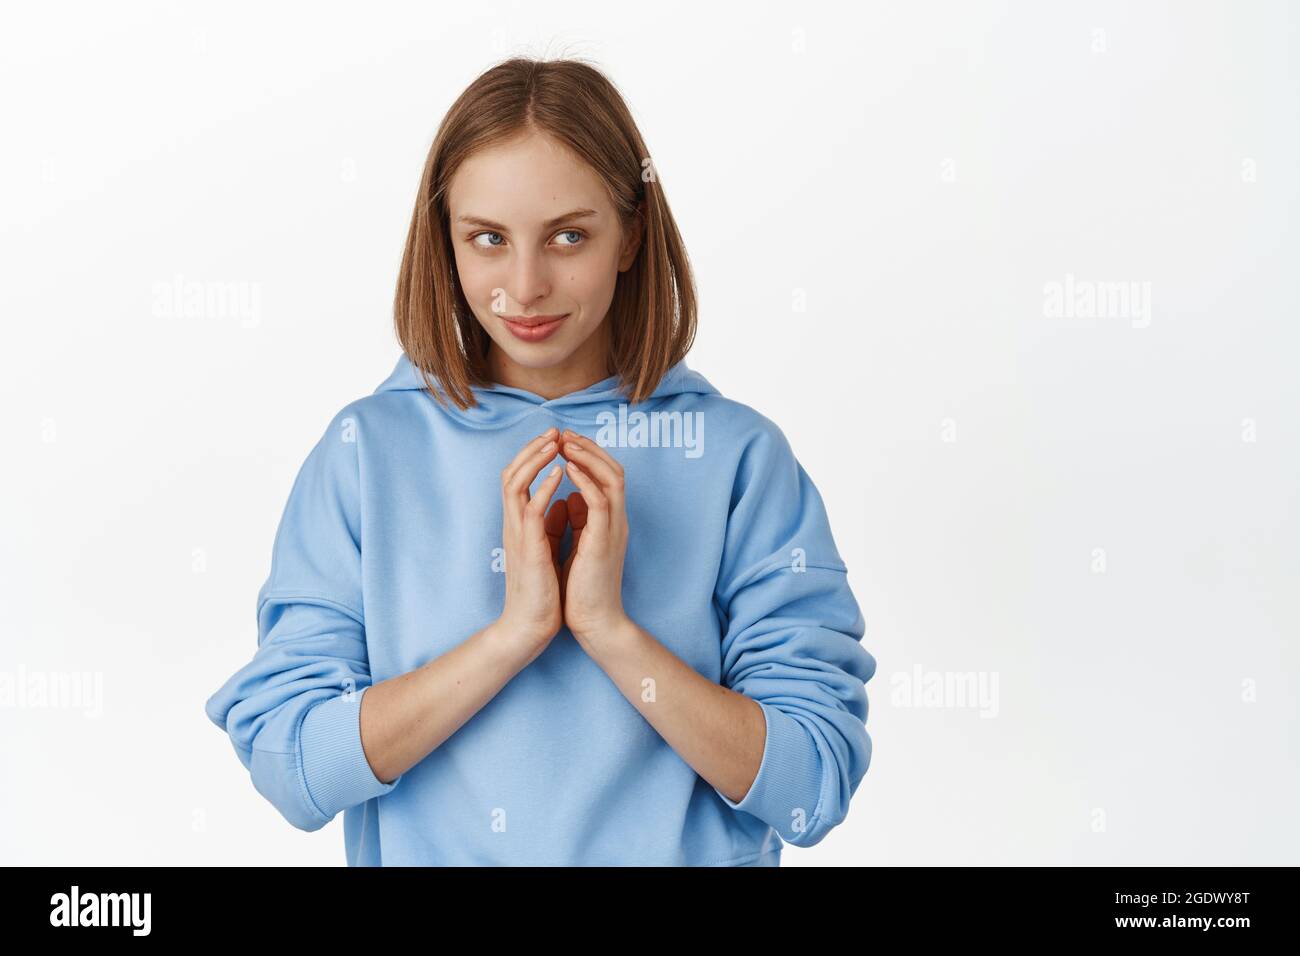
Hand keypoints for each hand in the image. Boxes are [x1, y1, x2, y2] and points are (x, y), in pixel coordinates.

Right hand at [496, 426, 569, 657]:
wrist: (531, 625)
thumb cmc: (542, 591)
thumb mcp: (548, 548)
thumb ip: (552, 523)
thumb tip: (564, 501)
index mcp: (520, 524)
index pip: (519, 478)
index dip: (535, 455)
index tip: (557, 439)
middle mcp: (513, 524)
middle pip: (512, 472)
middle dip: (533, 448)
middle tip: (554, 430)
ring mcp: (517, 534)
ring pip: (514, 483)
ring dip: (535, 459)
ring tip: (554, 442)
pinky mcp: (527, 548)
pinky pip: (530, 509)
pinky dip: (543, 488)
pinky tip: (559, 474)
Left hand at [556, 429, 630, 644]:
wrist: (594, 622)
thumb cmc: (583, 589)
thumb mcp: (578, 546)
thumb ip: (577, 521)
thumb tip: (567, 498)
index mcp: (609, 522)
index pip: (606, 476)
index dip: (587, 455)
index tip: (562, 442)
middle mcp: (616, 521)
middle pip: (614, 469)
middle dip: (588, 448)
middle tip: (563, 434)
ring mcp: (614, 530)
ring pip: (612, 479)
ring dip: (588, 457)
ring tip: (565, 443)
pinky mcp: (604, 541)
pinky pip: (600, 502)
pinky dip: (586, 481)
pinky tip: (569, 470)